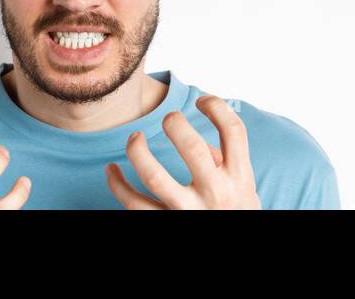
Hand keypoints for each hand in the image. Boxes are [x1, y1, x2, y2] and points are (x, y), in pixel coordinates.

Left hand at [104, 94, 261, 209]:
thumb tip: (192, 139)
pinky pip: (133, 204)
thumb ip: (225, 161)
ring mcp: (188, 212)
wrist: (237, 253)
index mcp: (240, 180)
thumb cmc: (234, 212)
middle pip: (193, 149)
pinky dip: (117, 185)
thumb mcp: (244, 190)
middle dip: (176, 125)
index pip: (233, 131)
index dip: (216, 106)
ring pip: (154, 177)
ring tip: (134, 138)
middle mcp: (216, 195)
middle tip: (169, 118)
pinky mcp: (166, 224)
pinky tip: (111, 169)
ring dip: (138, 152)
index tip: (202, 101)